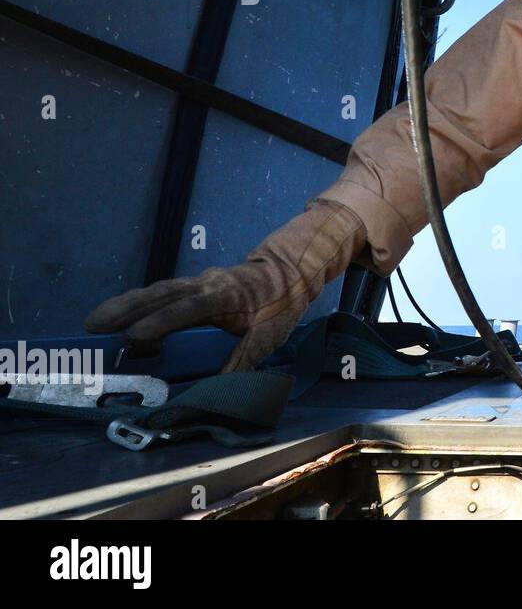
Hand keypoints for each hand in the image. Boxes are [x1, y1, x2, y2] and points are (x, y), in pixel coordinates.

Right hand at [85, 201, 364, 372]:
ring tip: (95, 322)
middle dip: (127, 309)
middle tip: (94, 326)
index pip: (188, 308)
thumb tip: (220, 388)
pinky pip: (162, 294)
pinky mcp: (193, 286)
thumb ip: (244, 358)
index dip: (161, 322)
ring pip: (157, 291)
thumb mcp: (270, 334)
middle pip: (162, 294)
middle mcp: (205, 284)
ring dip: (126, 305)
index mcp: (225, 295)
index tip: (135, 336)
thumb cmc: (281, 303)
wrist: (289, 271)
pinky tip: (120, 317)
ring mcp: (197, 282)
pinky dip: (139, 304)